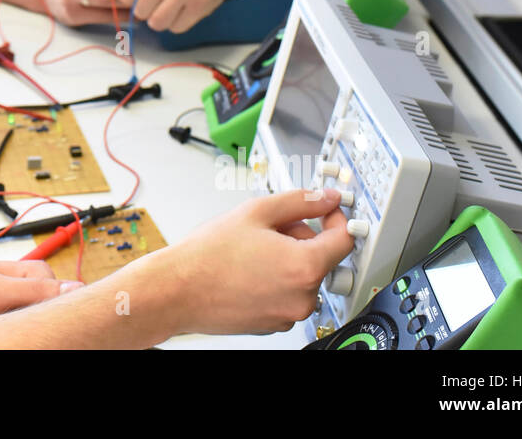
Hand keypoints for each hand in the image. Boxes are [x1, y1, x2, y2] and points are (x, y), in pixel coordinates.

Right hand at [145, 188, 353, 336]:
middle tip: (269, 228)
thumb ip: (299, 201)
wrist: (177, 290)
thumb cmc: (208, 255)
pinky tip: (248, 270)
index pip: (344, 239)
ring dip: (287, 259)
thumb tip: (325, 198)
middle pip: (321, 257)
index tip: (328, 210)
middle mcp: (303, 297)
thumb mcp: (256, 212)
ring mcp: (288, 314)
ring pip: (302, 277)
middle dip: (301, 238)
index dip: (336, 218)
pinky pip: (287, 295)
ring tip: (251, 250)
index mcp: (305, 267)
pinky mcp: (274, 324)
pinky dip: (275, 281)